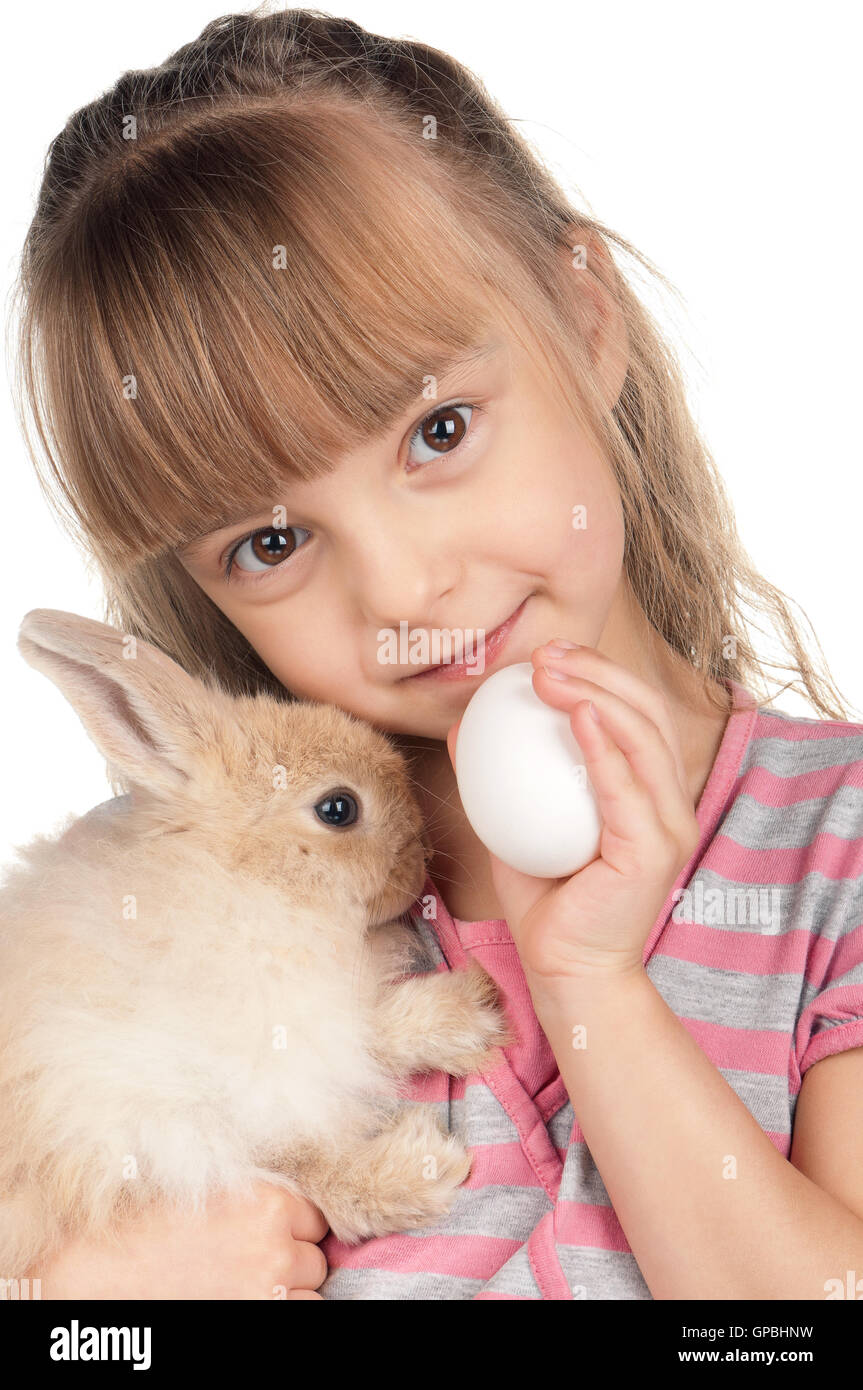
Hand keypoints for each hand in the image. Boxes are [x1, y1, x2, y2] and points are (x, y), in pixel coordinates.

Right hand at [28, 1182, 328, 1299]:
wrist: (99, 1275)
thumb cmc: (145, 1227)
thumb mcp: (207, 1189)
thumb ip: (254, 1196)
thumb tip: (287, 1205)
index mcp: (267, 1203)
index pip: (315, 1217)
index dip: (295, 1229)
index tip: (275, 1236)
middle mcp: (275, 1247)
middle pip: (313, 1259)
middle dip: (291, 1263)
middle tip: (251, 1264)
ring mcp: (268, 1291)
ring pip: (310, 1296)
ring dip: (289, 1294)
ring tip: (246, 1286)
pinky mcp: (259, 1320)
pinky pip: (298, 1319)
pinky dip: (280, 1313)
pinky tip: (244, 1302)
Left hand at [447, 642, 699, 992]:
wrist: (566, 970)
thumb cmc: (547, 902)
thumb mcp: (515, 826)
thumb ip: (500, 778)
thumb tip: (462, 728)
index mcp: (647, 793)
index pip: (635, 714)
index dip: (598, 674)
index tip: (546, 656)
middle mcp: (669, 804)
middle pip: (647, 713)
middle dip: (599, 671)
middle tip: (546, 655)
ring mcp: (668, 827)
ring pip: (644, 738)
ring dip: (597, 694)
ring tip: (550, 674)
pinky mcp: (653, 850)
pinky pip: (627, 787)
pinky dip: (603, 746)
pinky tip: (575, 715)